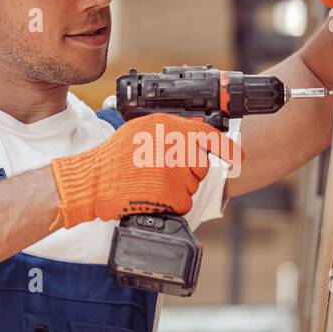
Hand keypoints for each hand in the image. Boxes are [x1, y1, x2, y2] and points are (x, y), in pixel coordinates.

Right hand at [50, 114, 242, 228]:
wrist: (93, 181)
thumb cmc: (113, 159)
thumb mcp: (140, 131)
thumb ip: (169, 131)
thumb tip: (196, 135)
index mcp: (167, 126)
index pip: (208, 135)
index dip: (227, 148)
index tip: (238, 157)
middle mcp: (174, 145)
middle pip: (200, 165)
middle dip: (186, 173)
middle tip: (160, 175)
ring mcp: (174, 170)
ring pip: (191, 186)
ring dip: (176, 189)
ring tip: (150, 184)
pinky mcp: (172, 193)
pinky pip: (183, 203)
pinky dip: (171, 205)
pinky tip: (152, 196)